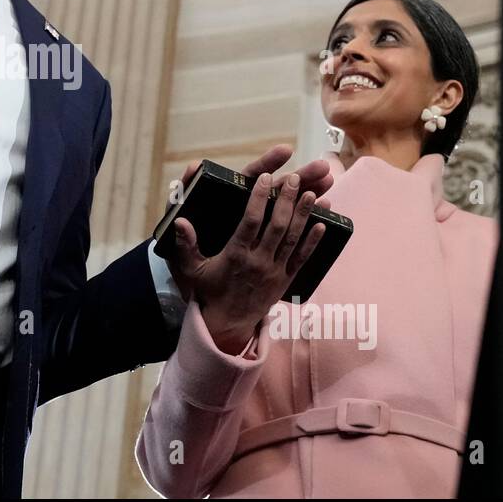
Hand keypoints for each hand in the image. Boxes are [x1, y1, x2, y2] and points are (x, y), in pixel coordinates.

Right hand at [168, 145, 331, 353]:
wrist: (227, 324)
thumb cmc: (209, 291)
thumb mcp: (192, 269)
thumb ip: (186, 245)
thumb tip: (179, 221)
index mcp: (235, 255)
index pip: (250, 220)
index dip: (259, 197)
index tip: (265, 177)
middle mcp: (257, 262)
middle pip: (277, 226)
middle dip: (287, 200)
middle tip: (295, 177)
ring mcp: (274, 272)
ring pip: (292, 239)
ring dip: (303, 215)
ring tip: (313, 193)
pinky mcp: (285, 280)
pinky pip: (302, 259)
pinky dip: (313, 241)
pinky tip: (323, 224)